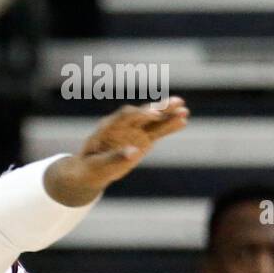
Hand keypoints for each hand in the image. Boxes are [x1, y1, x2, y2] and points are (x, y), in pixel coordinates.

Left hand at [45, 98, 189, 205]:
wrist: (89, 170)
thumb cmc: (89, 167)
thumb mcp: (97, 166)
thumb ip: (114, 158)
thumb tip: (134, 152)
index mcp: (107, 128)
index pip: (124, 116)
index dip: (140, 113)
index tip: (154, 114)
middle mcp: (122, 126)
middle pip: (142, 113)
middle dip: (158, 107)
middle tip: (176, 102)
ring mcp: (133, 131)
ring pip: (152, 120)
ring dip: (168, 114)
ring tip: (184, 110)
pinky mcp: (142, 139)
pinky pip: (157, 131)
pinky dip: (169, 126)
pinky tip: (183, 121)